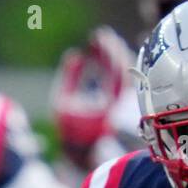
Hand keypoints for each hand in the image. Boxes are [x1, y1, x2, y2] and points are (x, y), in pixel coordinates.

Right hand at [51, 26, 132, 168]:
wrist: (81, 152)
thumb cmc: (71, 130)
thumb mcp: (63, 102)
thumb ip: (69, 77)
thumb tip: (76, 55)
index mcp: (110, 104)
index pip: (116, 72)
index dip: (109, 53)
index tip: (100, 37)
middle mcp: (120, 104)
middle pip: (124, 70)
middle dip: (113, 50)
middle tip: (102, 35)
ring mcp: (121, 104)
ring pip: (124, 74)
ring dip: (113, 57)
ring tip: (101, 42)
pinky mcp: (119, 104)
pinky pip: (120, 81)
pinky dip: (112, 66)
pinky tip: (102, 57)